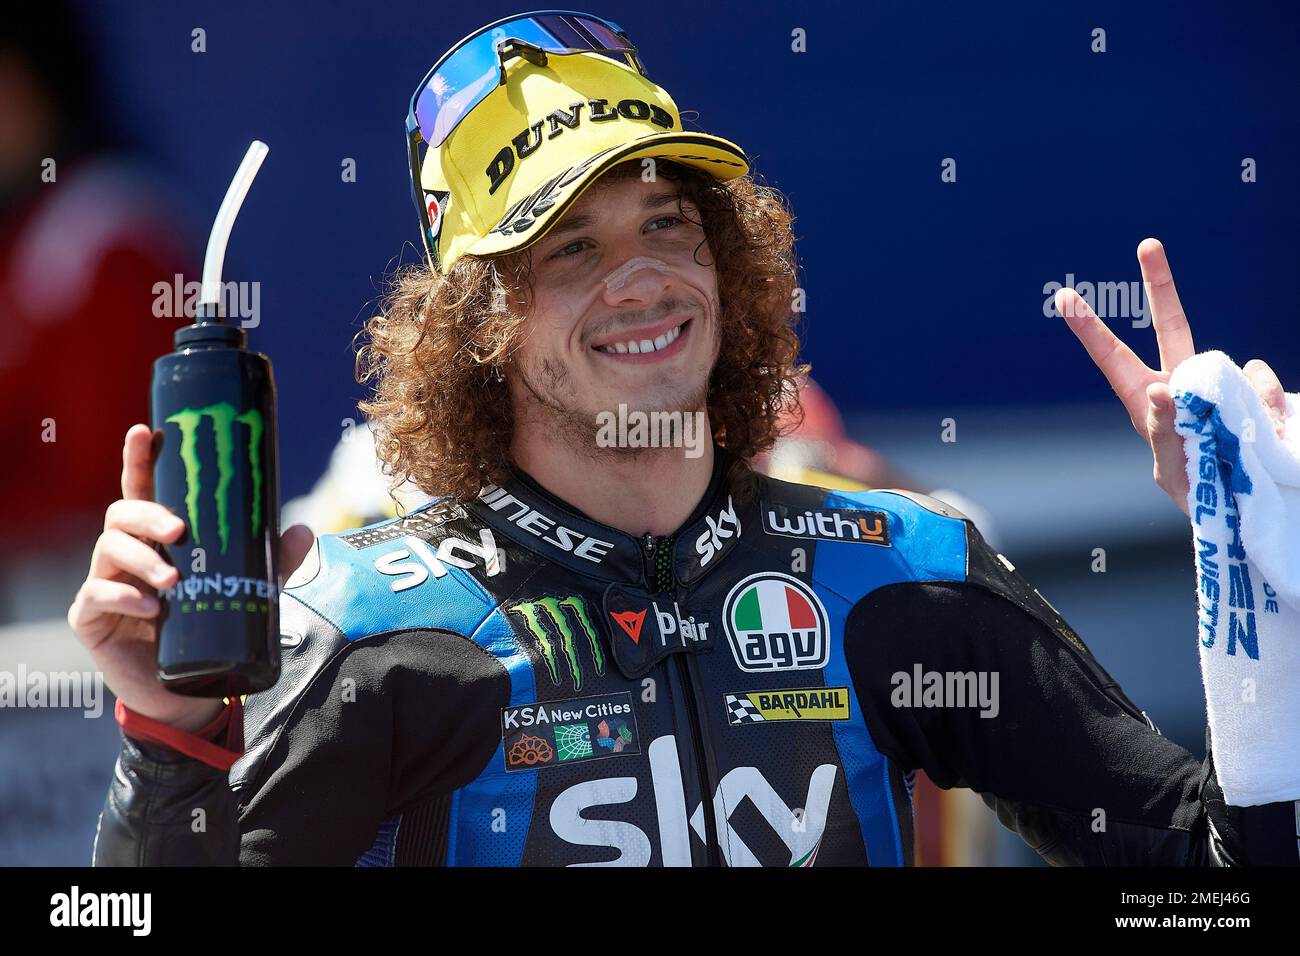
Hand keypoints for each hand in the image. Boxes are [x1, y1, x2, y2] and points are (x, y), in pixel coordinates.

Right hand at [67, 424, 314, 730]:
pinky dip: (122, 596)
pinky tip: (149, 607)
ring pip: (109, 550)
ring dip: (142, 559)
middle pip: (122, 513)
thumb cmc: (211, 627)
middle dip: (148, 515)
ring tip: (173, 580)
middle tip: (179, 529)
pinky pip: (96, 595)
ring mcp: (104, 582)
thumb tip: (302, 530)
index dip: (140, 458)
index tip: (144, 430)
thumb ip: (273, 562)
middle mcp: (126, 553)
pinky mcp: (91, 618)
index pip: (143, 489)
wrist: (188, 692)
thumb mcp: (249, 590)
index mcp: (157, 537)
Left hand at [1056, 238, 1287, 515]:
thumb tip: (1160, 390)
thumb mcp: (1173, 470)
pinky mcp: (1258, 387)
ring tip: (1233, 441)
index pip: (1113, 359)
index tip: (1065, 298)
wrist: (1254, 502)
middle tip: (1147, 244)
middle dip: (1161, 284)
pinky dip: (1265, 403)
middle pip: (1171, 325)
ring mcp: (1221, 381)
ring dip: (1233, 400)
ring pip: (1227, 363)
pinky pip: (1259, 379)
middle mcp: (1182, 381)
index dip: (1090, 330)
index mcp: (1148, 400)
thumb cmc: (1199, 490)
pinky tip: (1264, 428)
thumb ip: (1163, 432)